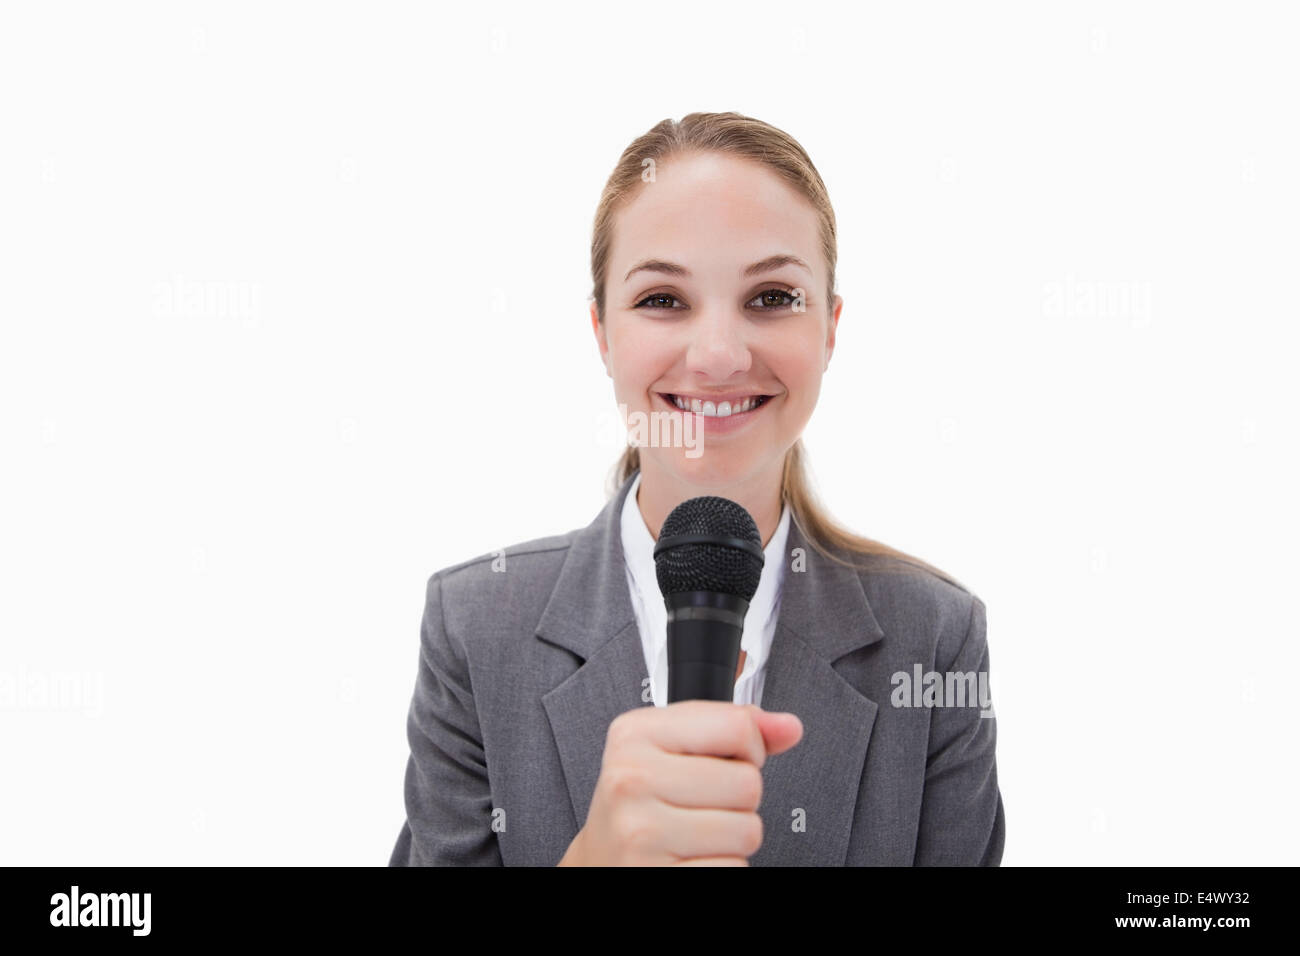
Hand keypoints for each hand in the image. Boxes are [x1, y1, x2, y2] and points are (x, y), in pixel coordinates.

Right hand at [557, 702, 803, 865]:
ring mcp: (641, 832)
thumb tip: (787, 727)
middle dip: (739, 800)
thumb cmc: (642, 806)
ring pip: (747, 830)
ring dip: (733, 839)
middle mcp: (631, 779)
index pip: (736, 725)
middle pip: (748, 782)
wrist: (602, 862)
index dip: (747, 747)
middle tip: (701, 806)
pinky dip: (723, 868)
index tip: (725, 761)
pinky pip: (734, 868)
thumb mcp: (674, 751)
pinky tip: (692, 859)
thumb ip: (733, 730)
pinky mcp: (658, 875)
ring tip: (695, 835)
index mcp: (635, 735)